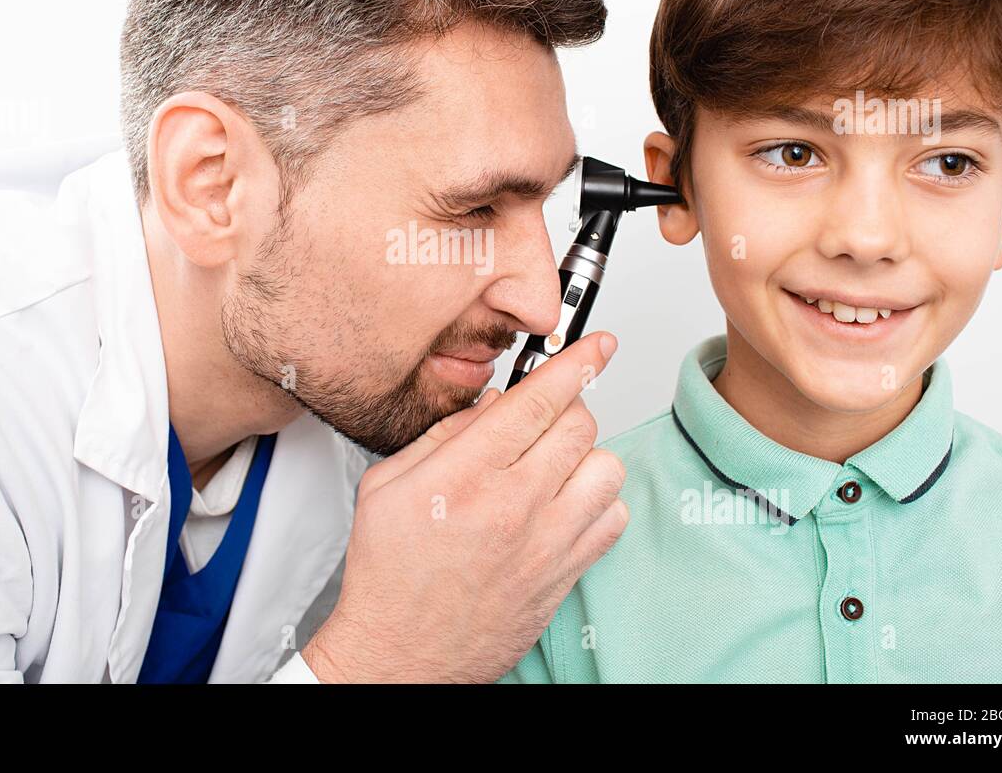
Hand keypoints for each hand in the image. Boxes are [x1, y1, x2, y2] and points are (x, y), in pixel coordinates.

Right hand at [302, 331, 626, 681]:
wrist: (401, 656)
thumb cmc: (388, 574)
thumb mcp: (386, 485)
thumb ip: (445, 434)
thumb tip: (495, 402)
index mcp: (464, 476)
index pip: (539, 400)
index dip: (576, 361)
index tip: (597, 345)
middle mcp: (514, 506)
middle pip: (580, 424)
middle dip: (566, 408)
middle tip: (541, 419)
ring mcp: (547, 543)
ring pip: (607, 467)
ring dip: (583, 457)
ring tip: (551, 467)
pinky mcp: (566, 574)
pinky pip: (614, 518)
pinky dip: (598, 503)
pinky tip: (564, 506)